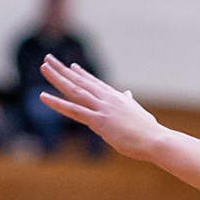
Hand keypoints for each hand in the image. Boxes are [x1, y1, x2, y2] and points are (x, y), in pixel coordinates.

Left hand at [37, 57, 168, 160]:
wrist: (156, 140)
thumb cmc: (149, 131)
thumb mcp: (138, 113)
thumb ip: (130, 102)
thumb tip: (127, 94)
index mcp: (116, 97)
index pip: (95, 83)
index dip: (81, 74)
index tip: (70, 67)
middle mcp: (107, 98)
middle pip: (81, 81)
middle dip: (63, 70)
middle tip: (48, 59)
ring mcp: (102, 108)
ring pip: (74, 90)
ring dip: (57, 78)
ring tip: (44, 67)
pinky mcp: (99, 121)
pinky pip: (73, 111)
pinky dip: (57, 103)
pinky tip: (43, 97)